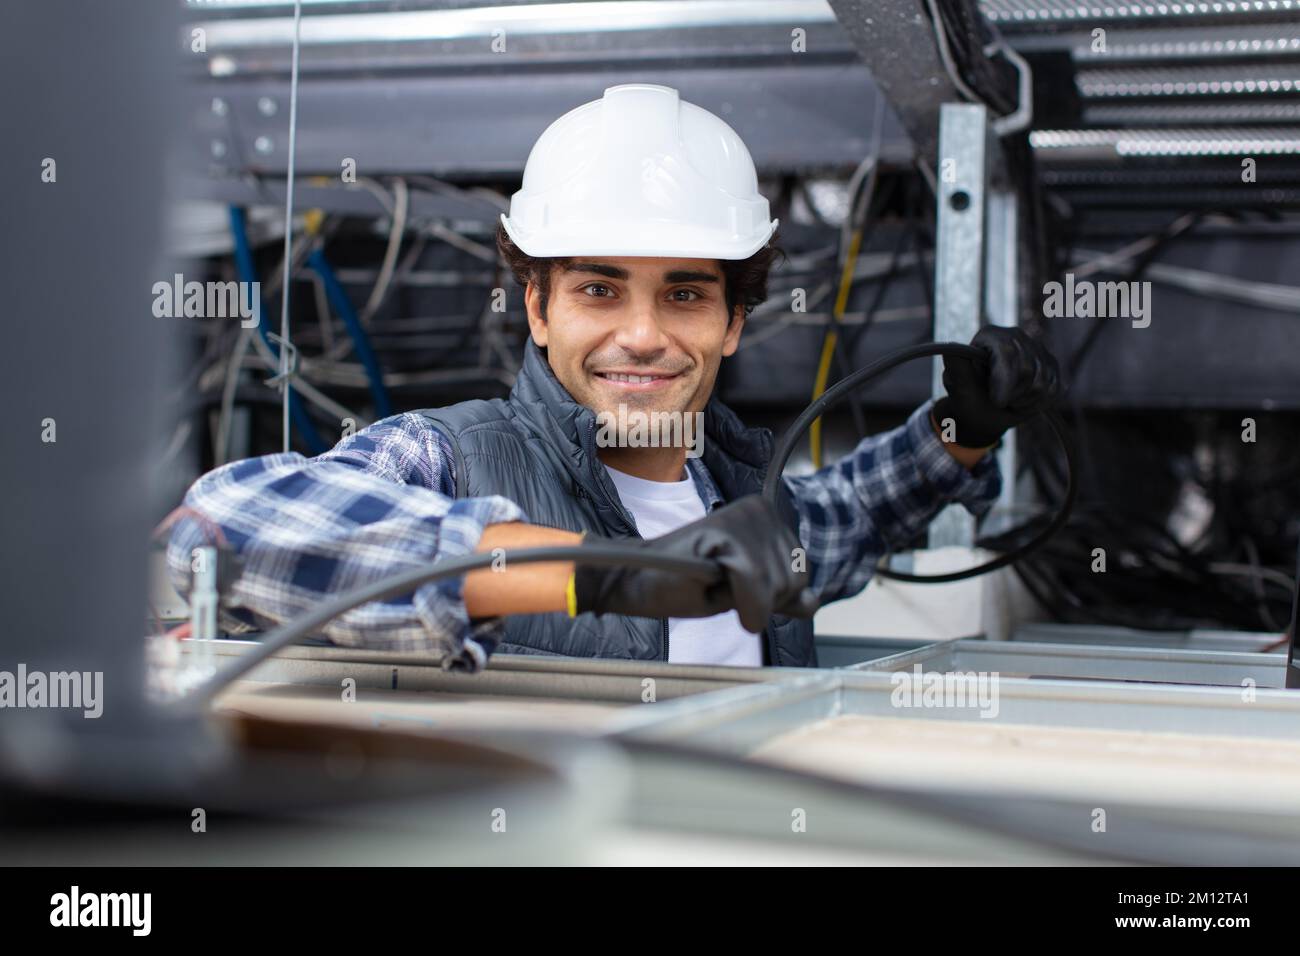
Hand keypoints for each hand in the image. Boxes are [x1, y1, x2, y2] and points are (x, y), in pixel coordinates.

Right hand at [573, 495, 816, 630]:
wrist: (636, 581)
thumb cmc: (684, 586)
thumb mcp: (742, 592)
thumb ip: (779, 595)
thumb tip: (812, 603)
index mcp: (765, 516)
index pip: (799, 574)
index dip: (769, 597)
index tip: (729, 584)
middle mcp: (760, 509)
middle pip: (794, 581)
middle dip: (761, 600)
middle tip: (718, 585)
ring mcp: (744, 518)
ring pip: (777, 587)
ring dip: (746, 601)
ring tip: (712, 583)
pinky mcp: (727, 534)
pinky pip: (755, 589)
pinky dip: (739, 603)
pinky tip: (710, 587)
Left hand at [932, 327, 1060, 448]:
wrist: (985, 412)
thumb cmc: (969, 398)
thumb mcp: (959, 387)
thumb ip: (956, 368)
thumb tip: (950, 350)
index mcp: (990, 335)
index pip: (1008, 352)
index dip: (1005, 381)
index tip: (996, 402)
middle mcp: (1016, 335)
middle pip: (1028, 368)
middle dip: (1013, 395)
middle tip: (998, 402)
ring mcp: (1036, 349)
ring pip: (1043, 381)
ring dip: (1025, 401)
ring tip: (1009, 401)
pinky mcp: (1051, 364)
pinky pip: (1054, 389)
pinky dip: (1038, 403)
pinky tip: (1023, 401)